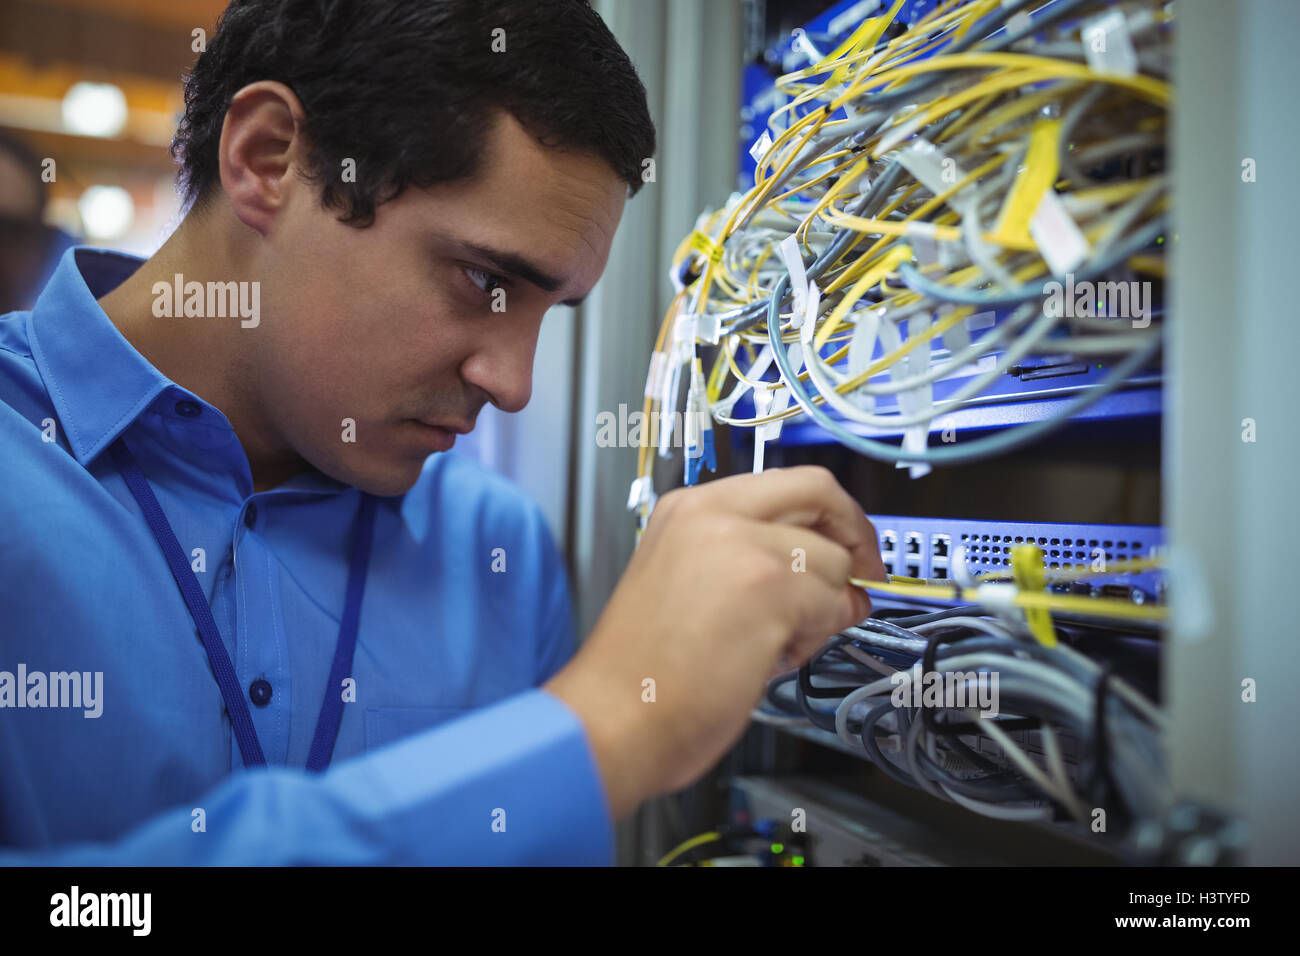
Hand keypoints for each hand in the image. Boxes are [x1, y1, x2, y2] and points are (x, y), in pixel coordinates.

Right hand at [544, 465, 885, 819]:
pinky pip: (834, 607)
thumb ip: (746, 556)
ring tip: (778, 641)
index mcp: (690, 508)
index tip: (849, 540)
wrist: (617, 714)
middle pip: (820, 496)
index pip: (787, 482)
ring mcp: (746, 548)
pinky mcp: (772, 589)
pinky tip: (772, 656)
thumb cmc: (641, 670)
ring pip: (834, 564)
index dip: (833, 512)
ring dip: (825, 609)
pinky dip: (816, 638)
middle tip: (865, 577)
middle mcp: (716, 513)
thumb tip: (818, 566)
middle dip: (856, 537)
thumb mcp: (682, 578)